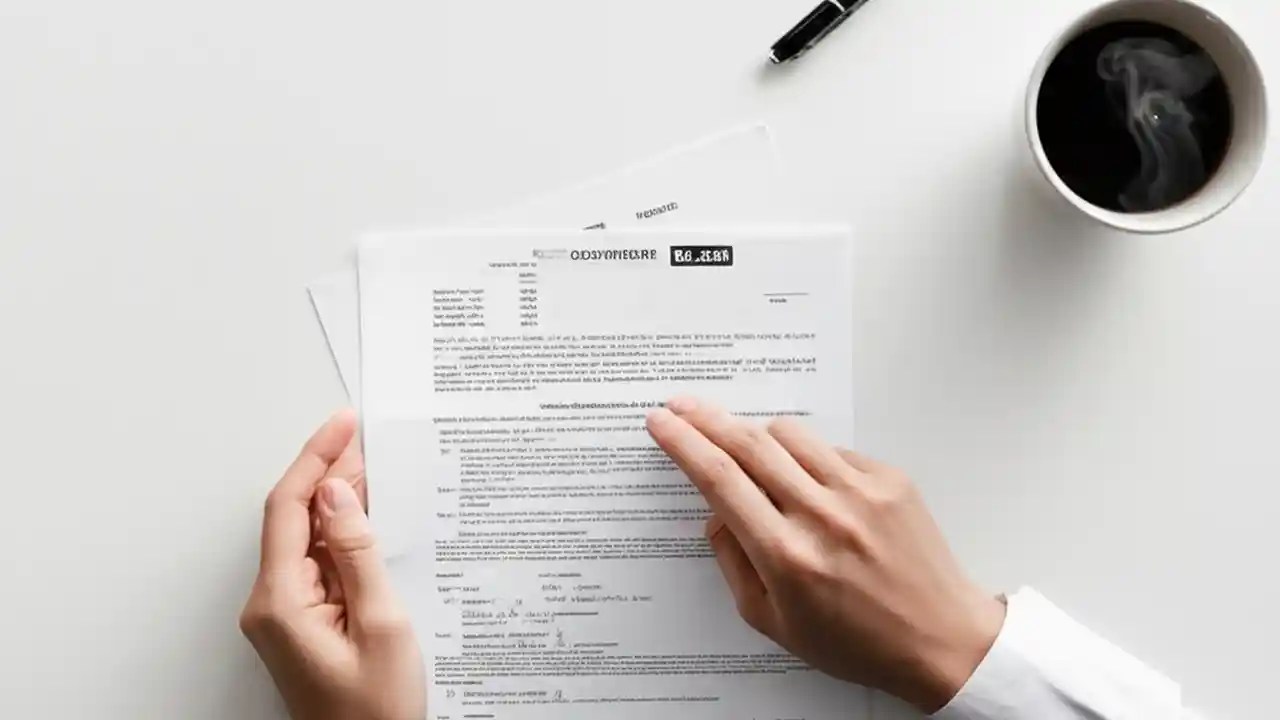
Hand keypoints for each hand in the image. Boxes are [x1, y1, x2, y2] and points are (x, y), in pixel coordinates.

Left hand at [240, 410, 425, 719]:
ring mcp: (286, 614)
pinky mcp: (304, 622)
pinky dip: (345, 535)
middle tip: (364, 434)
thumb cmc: (375, 713)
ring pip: (309, 538)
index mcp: (280, 603)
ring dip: (340, 501)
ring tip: (375, 464)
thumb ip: (357, 554)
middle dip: (330, 471)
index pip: (288, 508)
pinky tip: (371, 517)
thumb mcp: (381, 625)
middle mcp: (272, 605)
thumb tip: (338, 495)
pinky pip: (321, 564)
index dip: (316, 458)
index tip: (342, 425)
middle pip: (294, 517)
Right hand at [646, 398, 1004, 712]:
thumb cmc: (856, 641)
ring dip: (758, 433)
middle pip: (748, 444)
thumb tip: (715, 513)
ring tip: (747, 448)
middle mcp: (822, 516)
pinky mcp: (889, 480)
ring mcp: (860, 492)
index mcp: (786, 556)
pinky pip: (833, 450)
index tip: (662, 424)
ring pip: (791, 434)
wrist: (940, 640)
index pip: (720, 480)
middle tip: (682, 406)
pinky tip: (812, 485)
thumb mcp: (773, 621)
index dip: (683, 444)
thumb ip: (734, 563)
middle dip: (706, 418)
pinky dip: (810, 458)